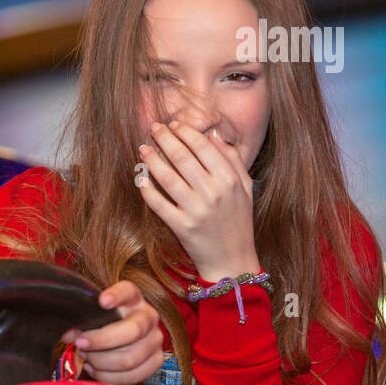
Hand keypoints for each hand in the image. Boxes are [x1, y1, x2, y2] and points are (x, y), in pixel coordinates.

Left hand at [61, 280, 163, 384]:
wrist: (122, 335)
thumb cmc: (103, 322)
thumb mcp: (92, 317)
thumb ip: (80, 323)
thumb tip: (68, 335)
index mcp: (133, 298)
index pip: (128, 292)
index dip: (117, 296)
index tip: (102, 301)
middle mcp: (149, 316)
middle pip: (132, 331)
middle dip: (101, 341)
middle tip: (80, 344)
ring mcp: (156, 339)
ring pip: (130, 358)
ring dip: (102, 362)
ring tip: (86, 357)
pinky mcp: (156, 361)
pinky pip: (133, 375)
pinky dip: (109, 376)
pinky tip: (93, 369)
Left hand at [136, 121, 260, 281]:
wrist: (232, 261)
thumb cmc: (238, 221)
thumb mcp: (245, 189)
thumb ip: (233, 160)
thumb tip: (214, 134)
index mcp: (229, 180)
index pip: (203, 147)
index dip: (185, 132)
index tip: (173, 124)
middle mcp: (214, 193)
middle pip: (183, 158)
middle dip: (165, 139)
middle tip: (154, 128)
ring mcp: (197, 210)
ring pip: (168, 177)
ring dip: (152, 160)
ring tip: (143, 148)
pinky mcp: (182, 227)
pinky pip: (159, 204)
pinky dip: (147, 189)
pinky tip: (140, 178)